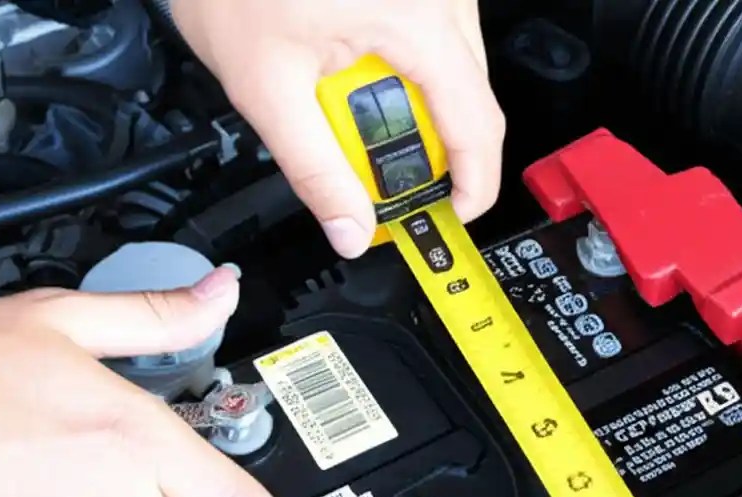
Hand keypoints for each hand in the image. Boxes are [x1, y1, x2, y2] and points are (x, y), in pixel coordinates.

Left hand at [171, 0, 505, 257]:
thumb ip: (314, 170)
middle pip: (470, 103)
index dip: (471, 186)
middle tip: (379, 179)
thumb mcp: (265, 89)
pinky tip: (358, 78)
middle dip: (430, 153)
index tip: (448, 218)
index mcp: (416, 20)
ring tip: (351, 115)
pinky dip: (407, 77)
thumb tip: (352, 230)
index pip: (476, 126)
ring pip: (455, 76)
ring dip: (416, 113)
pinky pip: (437, 46)